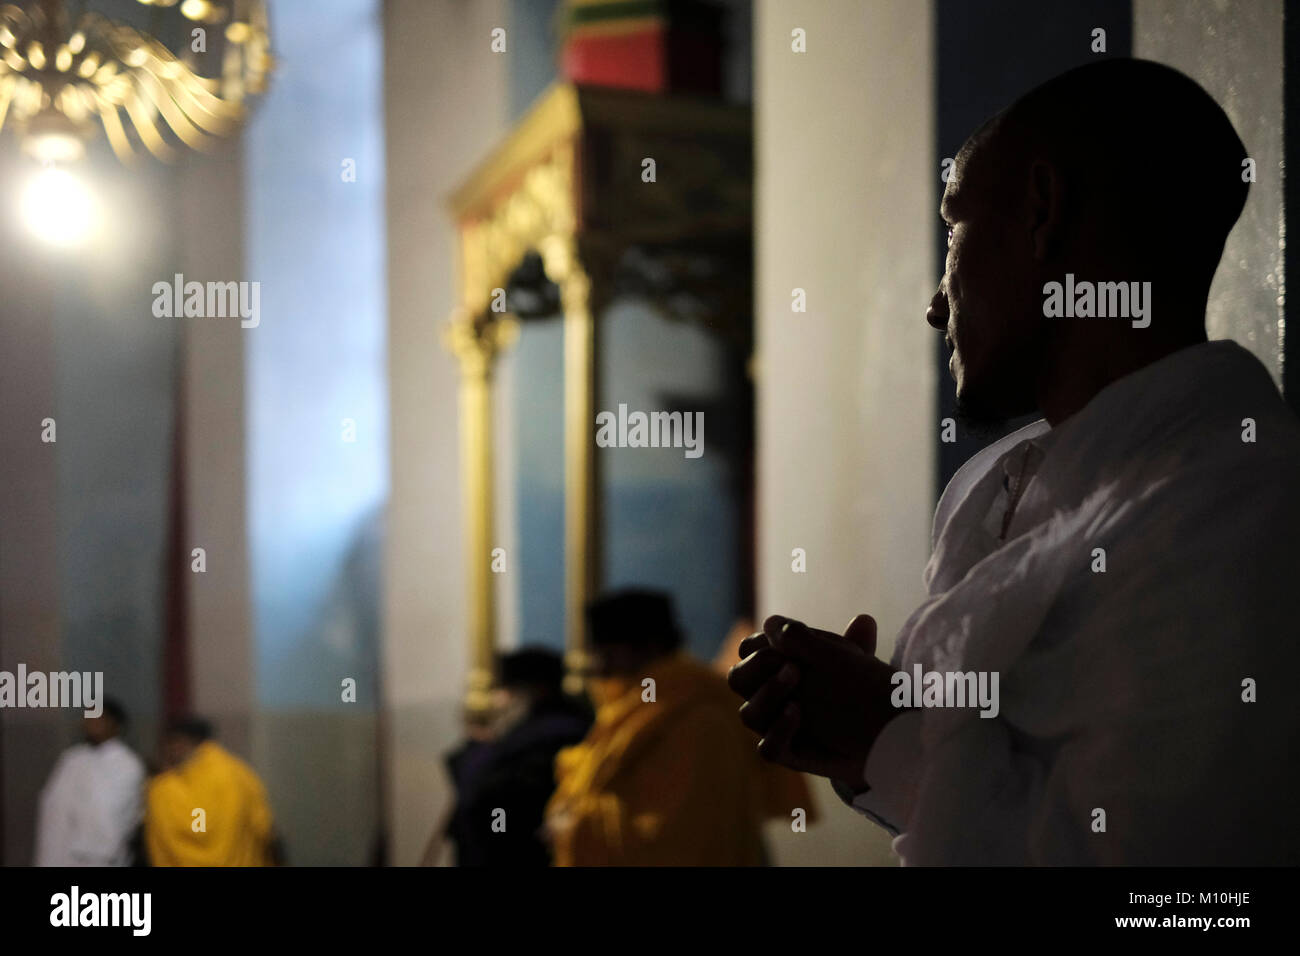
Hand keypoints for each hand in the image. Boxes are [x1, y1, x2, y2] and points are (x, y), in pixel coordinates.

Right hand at [729, 614, 900, 782]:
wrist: (878, 734)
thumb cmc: (857, 688)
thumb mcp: (856, 661)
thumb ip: (853, 642)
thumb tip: (856, 620)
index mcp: (775, 666)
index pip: (748, 649)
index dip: (757, 642)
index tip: (778, 636)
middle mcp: (768, 696)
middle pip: (737, 679)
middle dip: (756, 666)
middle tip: (787, 660)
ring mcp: (774, 725)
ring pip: (749, 714)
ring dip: (768, 693)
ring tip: (795, 676)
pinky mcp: (787, 753)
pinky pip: (767, 749)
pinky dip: (777, 730)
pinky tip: (796, 712)